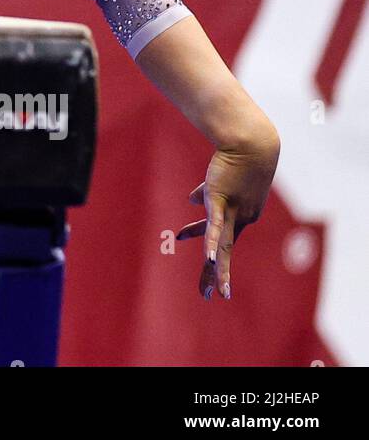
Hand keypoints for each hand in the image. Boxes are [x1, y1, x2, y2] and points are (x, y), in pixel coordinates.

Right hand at [175, 118, 279, 299]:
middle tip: (214, 296)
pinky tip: (210, 259)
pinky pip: (215, 226)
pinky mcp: (221, 201)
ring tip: (214, 291)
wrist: (250, 143)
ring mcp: (232, 211)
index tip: (201, 258)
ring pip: (224, 246)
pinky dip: (212, 243)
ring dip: (218, 271)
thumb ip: (205, 192)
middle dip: (218, 275)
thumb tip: (189, 199)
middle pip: (227, 252)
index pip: (220, 236)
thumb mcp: (218, 180)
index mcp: (242, 214)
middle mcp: (242, 218)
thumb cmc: (237, 156)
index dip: (207, 245)